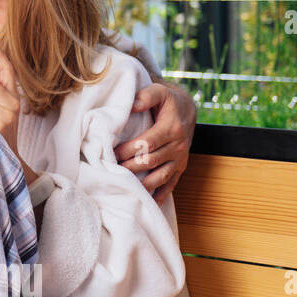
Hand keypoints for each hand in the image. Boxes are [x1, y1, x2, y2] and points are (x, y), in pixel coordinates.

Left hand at [115, 81, 194, 202]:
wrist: (186, 110)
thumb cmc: (167, 101)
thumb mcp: (159, 92)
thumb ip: (146, 96)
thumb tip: (133, 104)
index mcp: (171, 129)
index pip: (146, 144)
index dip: (127, 151)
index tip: (110, 155)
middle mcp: (178, 146)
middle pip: (149, 162)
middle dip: (128, 168)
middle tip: (109, 172)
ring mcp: (180, 159)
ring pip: (159, 177)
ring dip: (141, 185)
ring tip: (122, 189)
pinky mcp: (180, 168)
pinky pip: (171, 184)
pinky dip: (160, 196)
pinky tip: (148, 205)